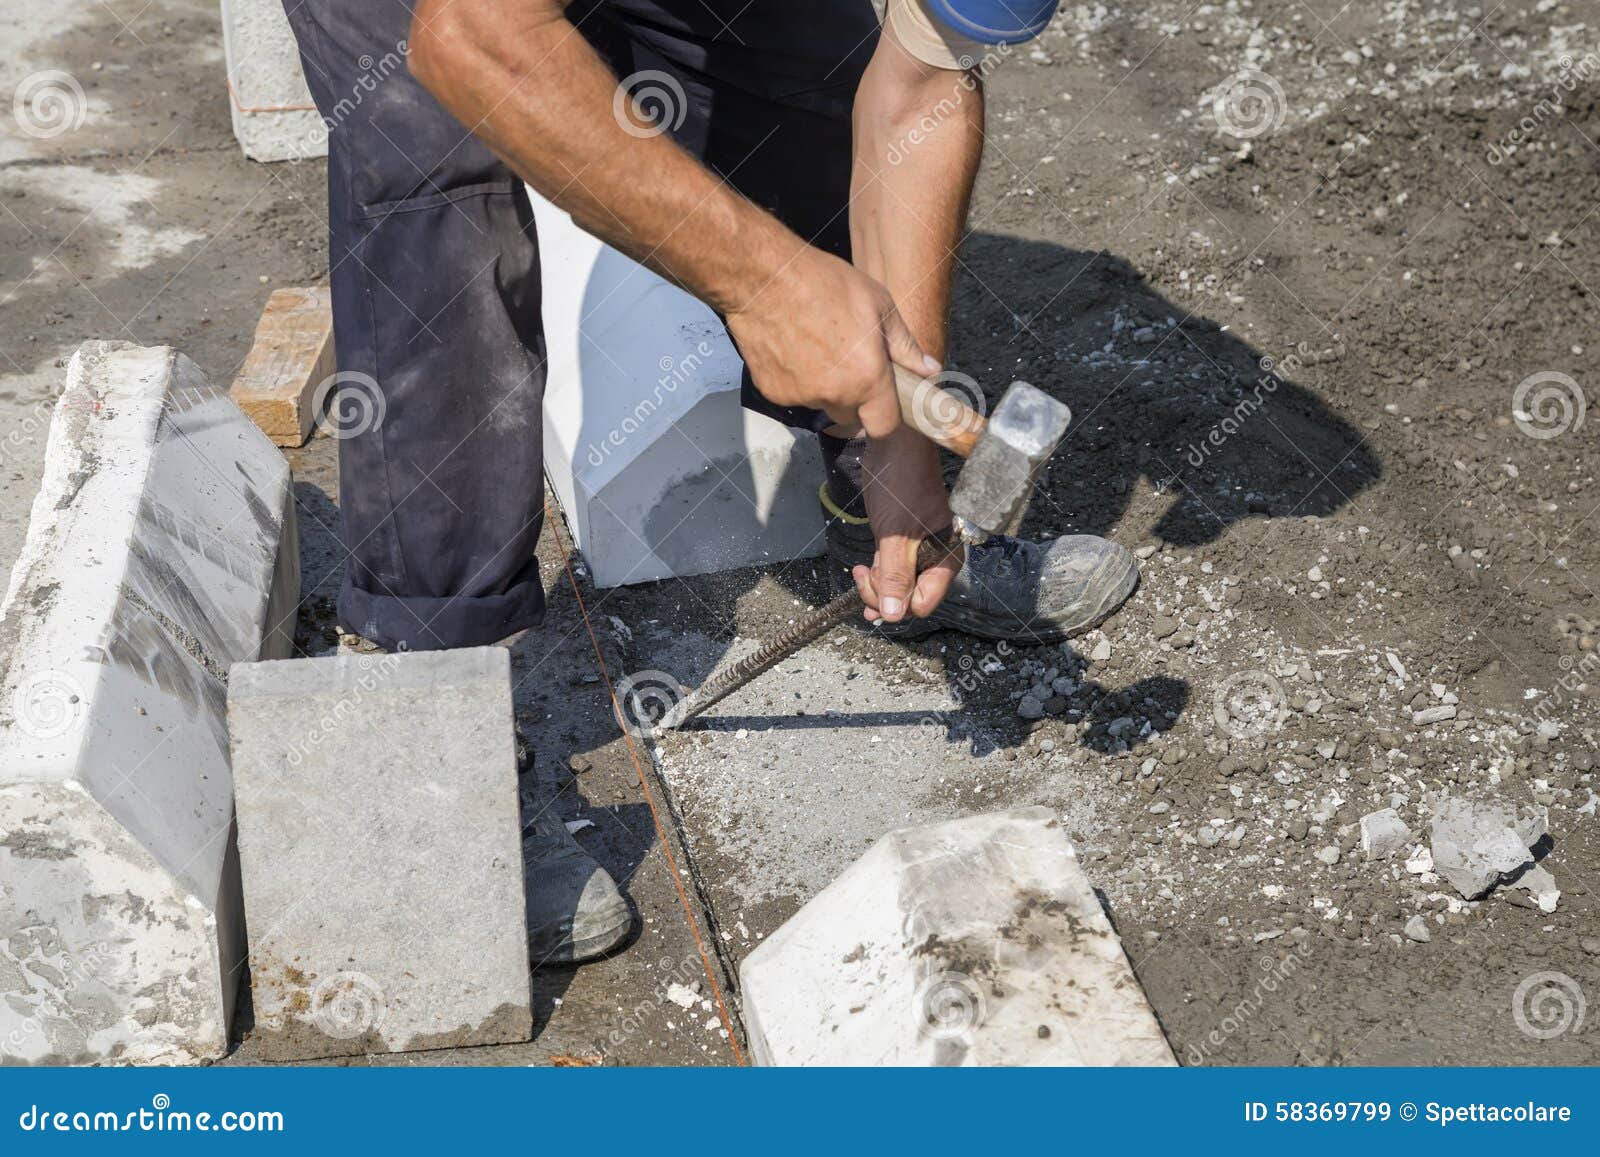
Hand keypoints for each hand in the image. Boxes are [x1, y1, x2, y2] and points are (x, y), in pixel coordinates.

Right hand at [727, 248, 939, 438]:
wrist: (764, 279)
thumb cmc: (823, 284)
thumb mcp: (878, 304)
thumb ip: (905, 345)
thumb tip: (929, 370)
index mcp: (867, 377)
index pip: (883, 426)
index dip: (885, 417)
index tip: (883, 402)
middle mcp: (835, 394)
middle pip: (851, 416)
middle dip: (854, 398)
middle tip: (849, 361)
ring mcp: (801, 396)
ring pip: (821, 403)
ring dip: (824, 386)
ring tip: (816, 345)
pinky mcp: (773, 392)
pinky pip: (794, 394)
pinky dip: (796, 379)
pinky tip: (792, 347)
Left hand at [850, 427, 961, 622]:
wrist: (893, 444)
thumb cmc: (901, 483)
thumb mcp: (896, 533)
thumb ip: (895, 574)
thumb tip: (893, 614)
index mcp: (946, 557)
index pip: (925, 601)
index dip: (898, 603)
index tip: (875, 587)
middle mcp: (936, 558)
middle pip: (910, 598)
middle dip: (884, 594)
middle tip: (863, 575)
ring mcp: (918, 550)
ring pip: (898, 585)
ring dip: (877, 586)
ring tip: (859, 573)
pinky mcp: (901, 540)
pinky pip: (891, 569)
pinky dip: (877, 575)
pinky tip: (863, 572)